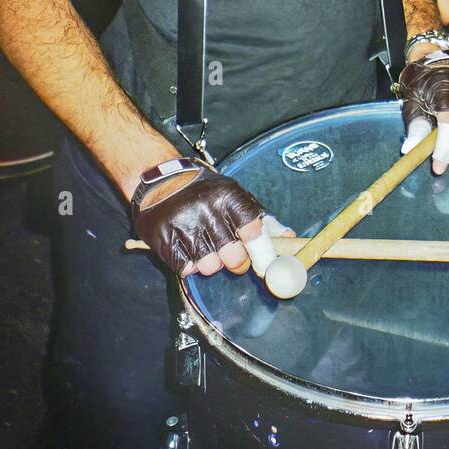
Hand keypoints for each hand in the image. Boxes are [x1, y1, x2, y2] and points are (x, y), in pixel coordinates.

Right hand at [132, 165, 288, 278]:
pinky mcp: (162, 238)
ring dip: (209, 262)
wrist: (159, 181)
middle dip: (235, 261)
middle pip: (233, 257)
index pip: (253, 232)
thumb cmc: (204, 192)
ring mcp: (183, 224)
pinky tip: (185, 246)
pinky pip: (185, 268)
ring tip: (203, 245)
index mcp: (228, 196)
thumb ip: (262, 220)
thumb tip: (290, 239)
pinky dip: (187, 264)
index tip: (263, 264)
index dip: (261, 253)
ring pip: (209, 266)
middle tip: (229, 253)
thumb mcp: (234, 196)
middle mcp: (206, 209)